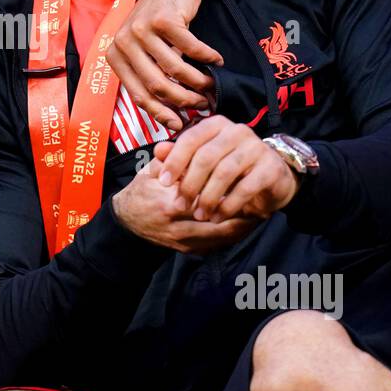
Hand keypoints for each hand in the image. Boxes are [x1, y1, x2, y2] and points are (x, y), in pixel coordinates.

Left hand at [107, 0, 221, 132]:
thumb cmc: (161, 21)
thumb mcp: (146, 50)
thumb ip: (152, 76)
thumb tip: (170, 115)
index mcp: (116, 56)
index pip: (138, 95)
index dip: (160, 113)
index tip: (179, 124)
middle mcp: (123, 43)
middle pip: (157, 86)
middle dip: (184, 100)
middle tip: (202, 103)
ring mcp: (142, 30)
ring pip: (175, 70)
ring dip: (199, 81)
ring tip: (212, 84)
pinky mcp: (163, 19)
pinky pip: (190, 49)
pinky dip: (207, 57)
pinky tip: (216, 60)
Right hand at [112, 154, 258, 253]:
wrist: (126, 222)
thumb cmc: (141, 192)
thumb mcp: (152, 171)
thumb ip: (171, 158)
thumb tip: (186, 140)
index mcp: (169, 204)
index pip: (207, 198)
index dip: (229, 190)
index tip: (246, 179)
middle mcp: (178, 227)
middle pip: (221, 222)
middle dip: (243, 213)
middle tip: (263, 200)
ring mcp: (185, 241)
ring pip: (223, 236)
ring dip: (243, 226)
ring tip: (260, 213)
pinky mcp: (189, 250)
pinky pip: (218, 244)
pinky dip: (233, 234)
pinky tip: (246, 223)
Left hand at [156, 115, 297, 221]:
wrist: (273, 176)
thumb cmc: (231, 168)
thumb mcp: (203, 161)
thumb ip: (180, 156)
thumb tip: (158, 151)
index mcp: (217, 125)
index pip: (190, 138)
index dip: (175, 160)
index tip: (163, 182)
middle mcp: (237, 131)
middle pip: (206, 157)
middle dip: (190, 184)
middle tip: (180, 204)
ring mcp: (256, 148)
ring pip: (224, 172)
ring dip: (208, 197)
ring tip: (199, 214)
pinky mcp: (270, 167)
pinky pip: (245, 187)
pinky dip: (228, 205)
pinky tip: (218, 217)